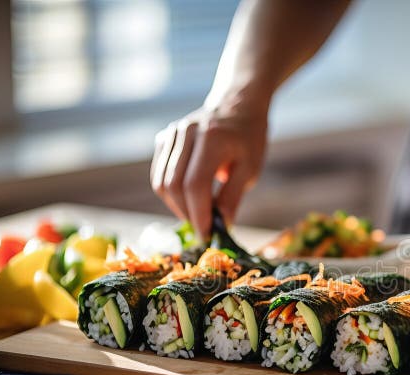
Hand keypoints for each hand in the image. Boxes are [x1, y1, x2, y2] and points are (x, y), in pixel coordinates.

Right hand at [150, 96, 267, 237]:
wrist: (237, 104)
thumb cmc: (248, 137)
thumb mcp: (250, 168)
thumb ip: (233, 197)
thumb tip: (221, 226)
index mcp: (211, 138)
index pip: (195, 185)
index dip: (199, 214)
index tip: (208, 234)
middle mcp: (185, 133)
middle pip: (173, 185)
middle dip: (187, 214)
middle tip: (204, 228)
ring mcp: (171, 134)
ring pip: (161, 182)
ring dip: (177, 206)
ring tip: (198, 213)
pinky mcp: (163, 139)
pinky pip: (159, 174)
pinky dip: (171, 193)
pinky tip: (190, 198)